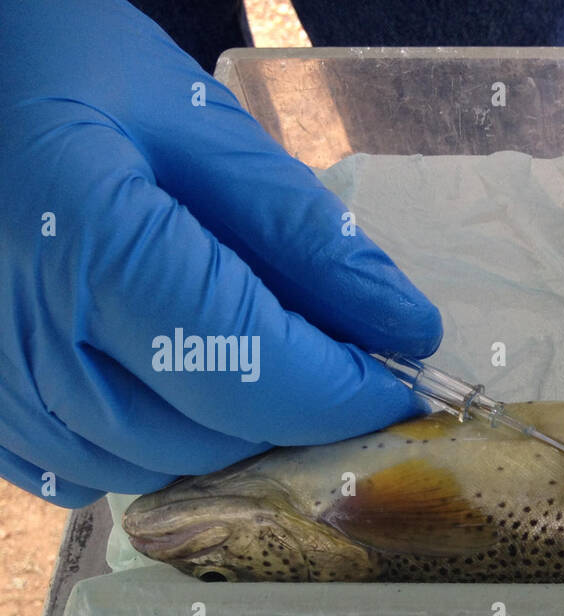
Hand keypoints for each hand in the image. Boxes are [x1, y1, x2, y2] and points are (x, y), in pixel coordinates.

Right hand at [0, 0, 440, 507]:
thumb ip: (307, 236)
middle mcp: (30, 333)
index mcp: (92, 244)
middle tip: (338, 372)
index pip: (254, 371)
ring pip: (154, 470)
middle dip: (296, 419)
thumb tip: (407, 331)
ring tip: (257, 366)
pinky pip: (93, 474)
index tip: (402, 386)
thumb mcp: (202, 127)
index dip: (344, 395)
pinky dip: (157, 448)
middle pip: (208, 438)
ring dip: (230, 438)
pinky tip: (177, 385)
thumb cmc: (74, 74)